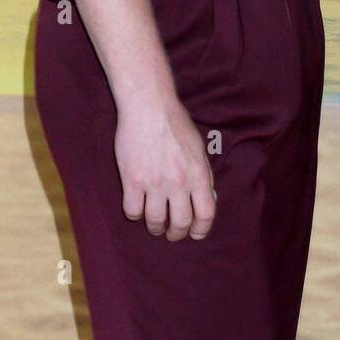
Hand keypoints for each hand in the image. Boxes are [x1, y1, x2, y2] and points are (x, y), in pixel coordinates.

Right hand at [114, 96, 216, 241]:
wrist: (149, 106)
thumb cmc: (175, 123)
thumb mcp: (199, 148)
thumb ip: (203, 174)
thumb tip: (207, 198)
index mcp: (198, 174)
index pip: (205, 214)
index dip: (201, 229)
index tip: (196, 233)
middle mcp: (178, 182)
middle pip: (180, 223)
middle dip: (176, 233)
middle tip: (172, 232)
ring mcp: (154, 183)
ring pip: (155, 221)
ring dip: (155, 227)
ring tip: (155, 224)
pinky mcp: (131, 180)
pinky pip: (132, 211)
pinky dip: (135, 215)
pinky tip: (137, 208)